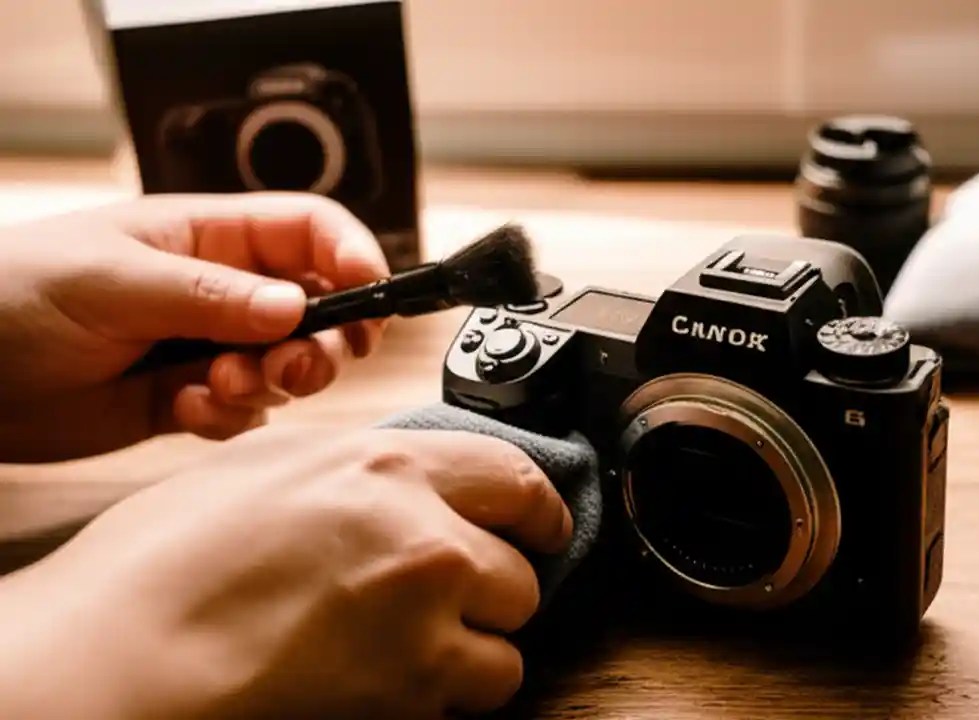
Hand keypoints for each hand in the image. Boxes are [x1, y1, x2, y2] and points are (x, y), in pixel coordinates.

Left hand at [0, 192, 390, 461]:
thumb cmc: (11, 294)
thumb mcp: (113, 279)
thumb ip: (210, 296)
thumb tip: (296, 306)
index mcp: (207, 236)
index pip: (308, 230)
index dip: (352, 254)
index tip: (371, 294)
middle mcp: (219, 289)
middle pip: (319, 306)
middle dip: (323, 340)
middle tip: (295, 365)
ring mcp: (206, 345)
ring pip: (289, 364)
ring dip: (274, 383)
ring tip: (221, 388)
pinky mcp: (187, 399)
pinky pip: (245, 412)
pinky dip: (230, 419)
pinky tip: (185, 412)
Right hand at [0, 426, 572, 719]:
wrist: (117, 661)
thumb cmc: (162, 565)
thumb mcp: (268, 470)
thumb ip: (364, 469)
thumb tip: (416, 479)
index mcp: (387, 468)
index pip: (517, 479)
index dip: (539, 510)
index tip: (541, 527)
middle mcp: (422, 538)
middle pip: (523, 570)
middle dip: (495, 589)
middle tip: (452, 601)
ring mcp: (422, 622)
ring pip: (508, 644)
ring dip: (474, 650)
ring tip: (410, 649)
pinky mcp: (409, 694)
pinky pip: (473, 696)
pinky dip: (445, 697)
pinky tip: (389, 682)